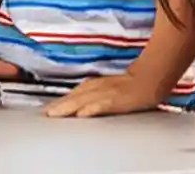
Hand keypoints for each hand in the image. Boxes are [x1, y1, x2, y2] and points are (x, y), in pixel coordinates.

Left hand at [43, 73, 162, 117]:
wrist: (149, 79)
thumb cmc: (128, 85)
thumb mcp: (106, 89)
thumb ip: (92, 96)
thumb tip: (78, 106)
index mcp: (93, 86)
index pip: (71, 96)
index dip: (58, 103)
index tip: (45, 112)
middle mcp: (96, 88)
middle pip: (73, 98)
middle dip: (58, 106)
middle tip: (45, 115)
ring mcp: (106, 93)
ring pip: (83, 100)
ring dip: (68, 107)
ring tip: (55, 114)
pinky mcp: (117, 99)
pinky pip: (102, 104)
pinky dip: (91, 108)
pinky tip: (82, 114)